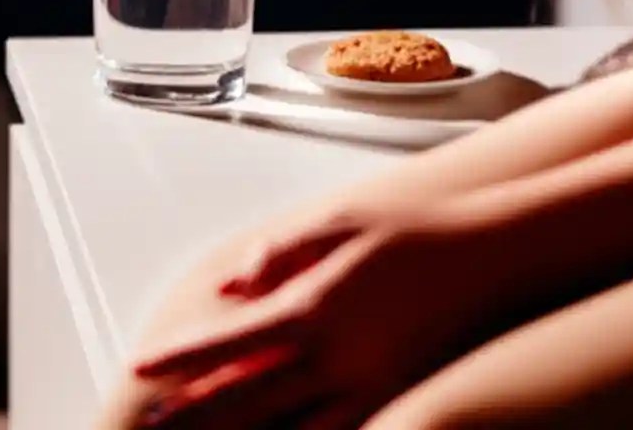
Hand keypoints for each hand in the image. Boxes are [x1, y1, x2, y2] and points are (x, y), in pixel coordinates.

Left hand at [132, 218, 499, 428]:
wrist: (491, 258)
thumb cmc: (413, 234)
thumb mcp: (338, 223)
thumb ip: (277, 255)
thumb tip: (228, 286)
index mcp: (313, 306)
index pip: (230, 341)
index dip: (182, 359)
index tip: (142, 370)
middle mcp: (334, 353)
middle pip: (248, 394)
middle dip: (194, 412)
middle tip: (151, 426)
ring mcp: (365, 382)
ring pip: (288, 425)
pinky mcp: (393, 394)